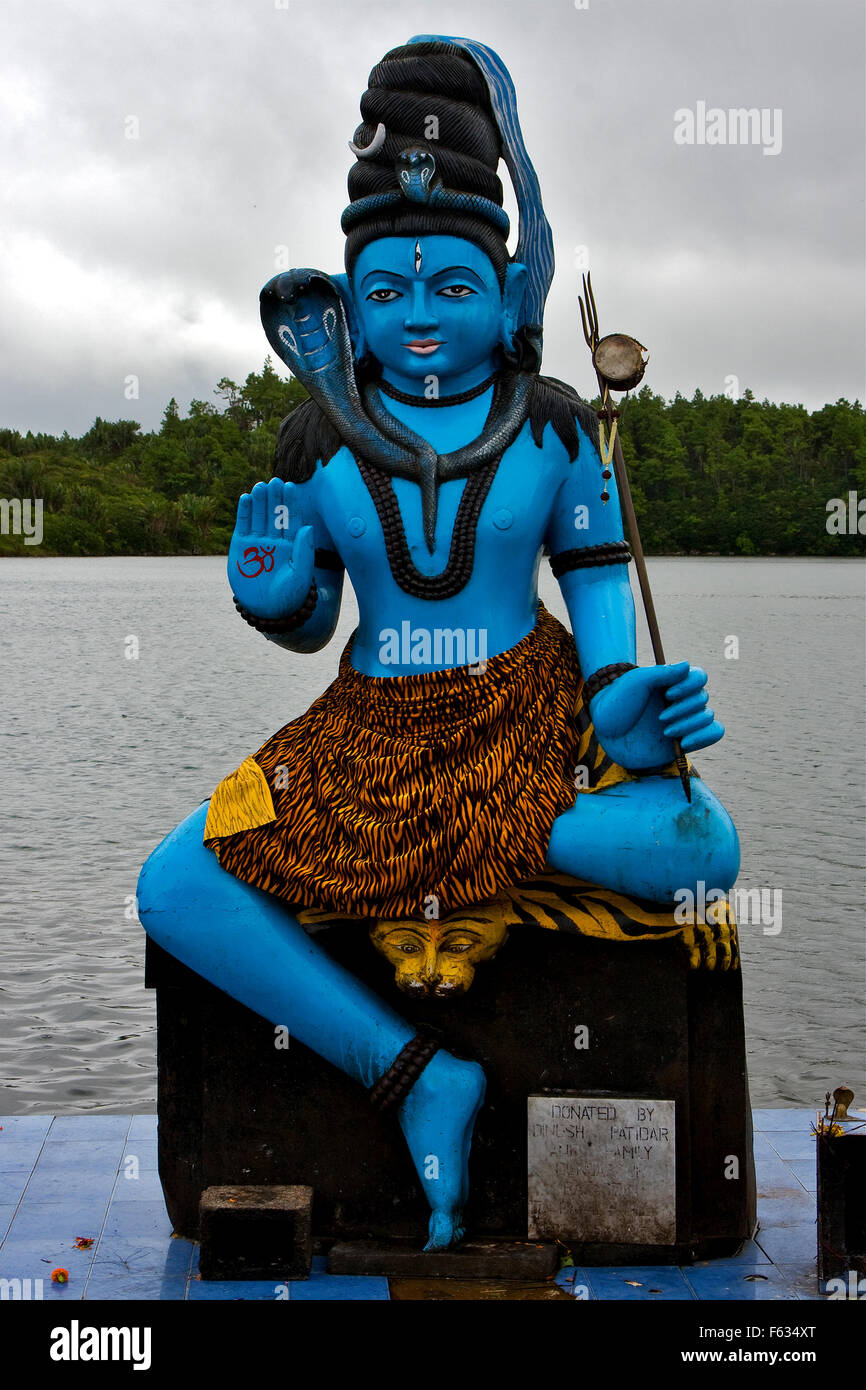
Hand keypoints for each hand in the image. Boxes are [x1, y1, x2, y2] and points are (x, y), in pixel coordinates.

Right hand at [228, 477, 314, 620]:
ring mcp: (257, 543)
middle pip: (274, 514)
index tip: (291, 486)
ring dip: (260, 501)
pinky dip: (244, 512)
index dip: (291, 503)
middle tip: (275, 480)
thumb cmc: (288, 596)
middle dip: (275, 498)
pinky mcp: (241, 547)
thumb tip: (308, 527)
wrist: (266, 611)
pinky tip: (246, 497)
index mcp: (292, 545)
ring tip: (261, 486)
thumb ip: (304, 551)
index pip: (291, 519)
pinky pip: (243, 526)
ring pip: (259, 517)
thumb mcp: (300, 575)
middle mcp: (275, 541)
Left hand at [588, 660, 724, 769]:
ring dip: (689, 724)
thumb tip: (687, 665)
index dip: (689, 686)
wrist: (606, 732)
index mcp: (671, 682)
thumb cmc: (616, 703)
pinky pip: (712, 734)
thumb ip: (662, 673)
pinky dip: (705, 737)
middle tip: (660, 717)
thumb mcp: (636, 682)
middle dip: (683, 709)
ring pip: (707, 717)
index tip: (667, 694)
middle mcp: (680, 700)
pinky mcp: (685, 741)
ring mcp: (683, 720)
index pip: (699, 677)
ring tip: (665, 731)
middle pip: (702, 698)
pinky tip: (684, 743)